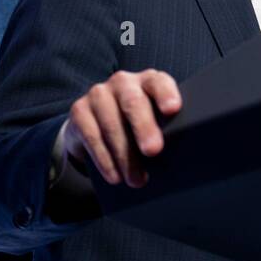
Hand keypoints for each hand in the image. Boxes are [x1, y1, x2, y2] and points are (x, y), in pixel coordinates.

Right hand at [62, 69, 181, 186]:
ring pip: (112, 124)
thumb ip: (167, 127)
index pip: (159, 82)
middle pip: (133, 102)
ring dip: (125, 156)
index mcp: (148, 81)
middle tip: (153, 150)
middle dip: (144, 127)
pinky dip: (105, 160)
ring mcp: (99, 94)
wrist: (96, 123)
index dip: (165, 93)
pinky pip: (93, 136)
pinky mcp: (79, 110)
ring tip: (136, 179)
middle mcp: (123, 82)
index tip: (172, 109)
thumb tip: (181, 156)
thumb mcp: (154, 120)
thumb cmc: (137, 124)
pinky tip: (115, 176)